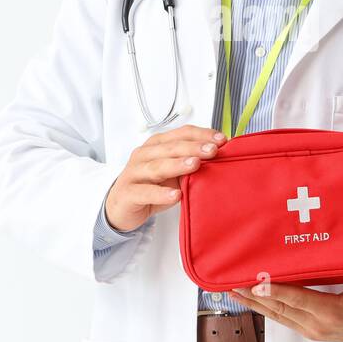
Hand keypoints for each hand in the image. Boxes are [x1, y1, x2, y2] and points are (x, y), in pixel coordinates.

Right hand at [103, 125, 227, 231]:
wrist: (121, 207)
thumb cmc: (150, 186)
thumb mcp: (172, 172)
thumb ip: (190, 163)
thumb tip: (220, 157)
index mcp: (156, 145)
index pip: (180, 134)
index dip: (201, 134)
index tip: (221, 139)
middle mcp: (144, 155)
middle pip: (170, 148)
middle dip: (193, 147)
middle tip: (212, 150)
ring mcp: (134, 173)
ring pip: (157, 166)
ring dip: (177, 164)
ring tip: (195, 165)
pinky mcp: (128, 193)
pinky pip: (145, 192)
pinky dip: (160, 194)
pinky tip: (175, 195)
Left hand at [227, 271, 342, 341]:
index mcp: (331, 313)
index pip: (298, 300)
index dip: (276, 292)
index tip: (256, 285)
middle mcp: (316, 324)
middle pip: (279, 309)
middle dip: (254, 297)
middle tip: (232, 284)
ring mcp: (310, 330)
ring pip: (276, 316)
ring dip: (254, 305)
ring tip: (232, 292)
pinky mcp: (308, 331)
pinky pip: (281, 318)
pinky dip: (265, 309)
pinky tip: (252, 300)